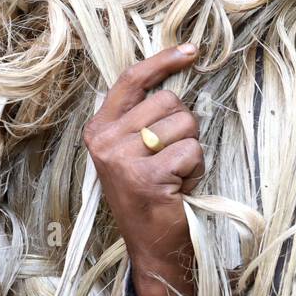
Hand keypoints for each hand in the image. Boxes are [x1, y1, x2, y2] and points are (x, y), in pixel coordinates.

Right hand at [81, 45, 204, 282]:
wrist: (152, 245)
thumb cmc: (152, 194)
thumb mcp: (135, 151)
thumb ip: (143, 118)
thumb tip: (173, 80)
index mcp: (99, 128)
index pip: (132, 80)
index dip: (163, 61)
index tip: (191, 50)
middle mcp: (104, 140)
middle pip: (169, 101)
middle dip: (185, 127)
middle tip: (173, 159)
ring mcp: (122, 158)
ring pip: (185, 124)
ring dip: (191, 150)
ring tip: (175, 175)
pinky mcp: (146, 176)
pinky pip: (192, 152)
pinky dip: (196, 170)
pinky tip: (179, 188)